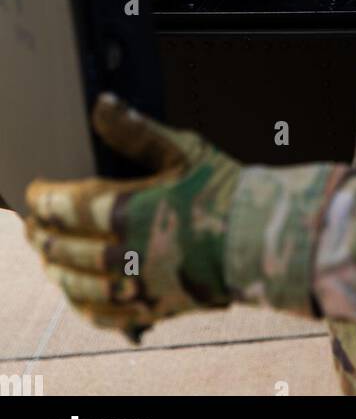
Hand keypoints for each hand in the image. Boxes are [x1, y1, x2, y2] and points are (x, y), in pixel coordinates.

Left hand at [25, 94, 241, 336]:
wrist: (260, 238)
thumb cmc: (224, 189)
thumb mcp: (183, 150)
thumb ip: (137, 130)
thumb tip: (103, 104)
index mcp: (128, 211)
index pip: (66, 207)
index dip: (43, 198)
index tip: (35, 191)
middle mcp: (126, 254)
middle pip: (64, 247)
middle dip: (42, 233)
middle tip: (32, 223)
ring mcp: (137, 286)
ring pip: (77, 284)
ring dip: (55, 269)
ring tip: (46, 257)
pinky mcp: (152, 308)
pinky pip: (102, 314)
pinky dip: (81, 303)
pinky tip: (77, 293)